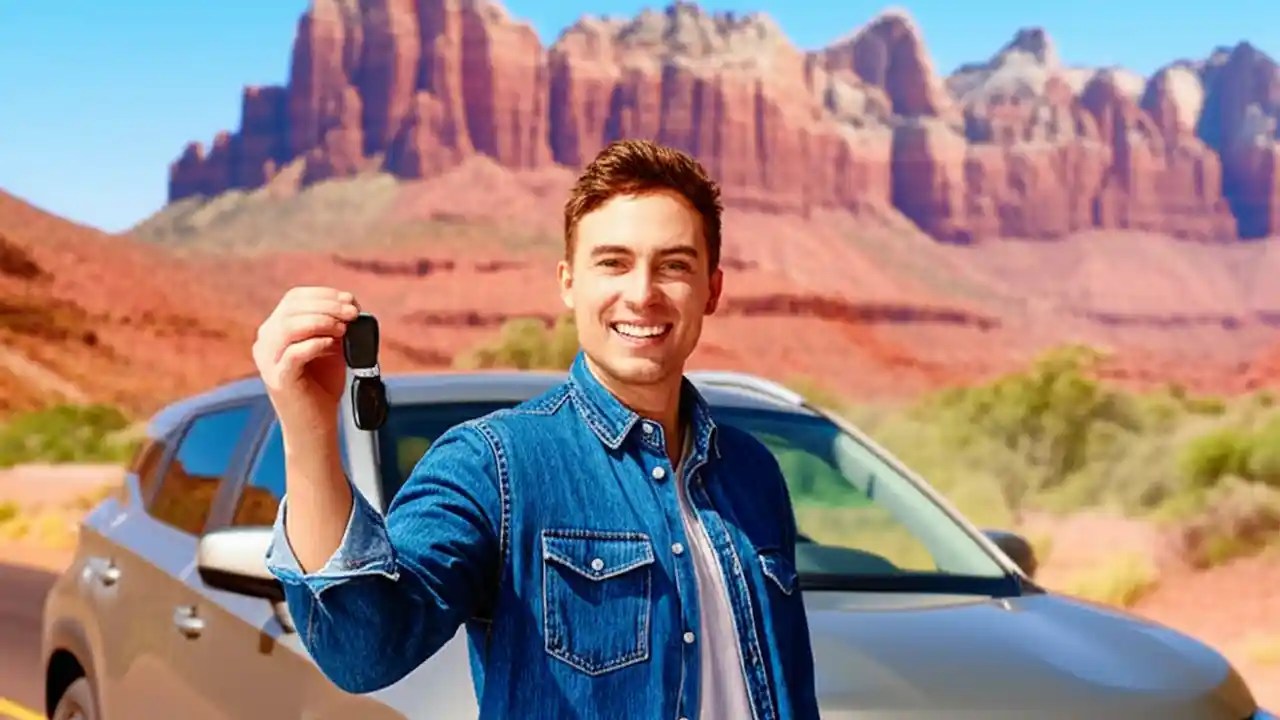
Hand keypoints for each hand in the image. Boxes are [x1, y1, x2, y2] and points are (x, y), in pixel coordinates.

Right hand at [252, 286, 360, 423]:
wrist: (315, 425)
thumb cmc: (322, 385)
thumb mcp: (330, 347)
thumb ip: (334, 325)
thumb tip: (350, 305)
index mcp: (275, 330)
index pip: (294, 298)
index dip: (324, 295)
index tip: (350, 300)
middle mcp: (265, 342)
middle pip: (292, 309)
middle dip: (328, 306)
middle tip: (353, 313)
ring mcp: (269, 361)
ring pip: (289, 327)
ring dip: (322, 321)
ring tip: (344, 328)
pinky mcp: (279, 380)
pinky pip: (293, 354)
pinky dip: (315, 344)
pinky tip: (332, 345)